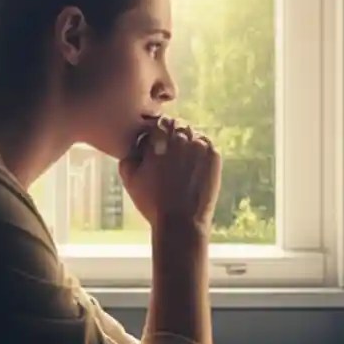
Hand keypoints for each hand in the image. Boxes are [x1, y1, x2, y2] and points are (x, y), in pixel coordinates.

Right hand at [119, 117, 220, 234]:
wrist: (181, 221)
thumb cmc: (153, 202)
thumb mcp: (130, 178)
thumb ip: (129, 154)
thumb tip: (136, 144)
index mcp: (158, 139)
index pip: (158, 122)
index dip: (156, 130)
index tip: (156, 140)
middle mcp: (180, 138)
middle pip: (177, 125)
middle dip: (172, 133)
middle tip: (169, 149)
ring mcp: (200, 146)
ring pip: (193, 133)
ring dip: (187, 140)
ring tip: (182, 158)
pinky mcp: (214, 156)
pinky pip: (207, 144)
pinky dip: (201, 149)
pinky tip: (194, 164)